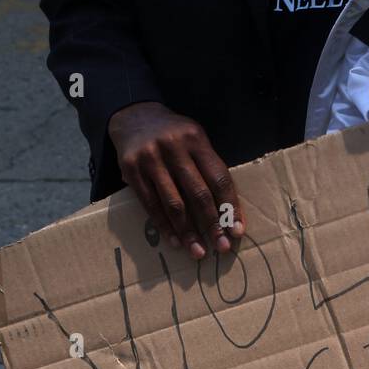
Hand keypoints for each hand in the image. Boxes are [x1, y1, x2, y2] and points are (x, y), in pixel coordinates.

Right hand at [109, 102, 243, 258]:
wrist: (133, 116)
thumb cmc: (173, 136)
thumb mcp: (194, 140)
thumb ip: (209, 168)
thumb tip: (228, 212)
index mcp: (195, 139)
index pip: (218, 178)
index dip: (230, 206)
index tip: (237, 230)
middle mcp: (173, 147)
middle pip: (198, 193)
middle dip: (213, 224)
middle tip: (222, 247)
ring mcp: (151, 159)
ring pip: (174, 204)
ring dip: (188, 232)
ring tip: (199, 252)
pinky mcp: (132, 170)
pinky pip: (151, 205)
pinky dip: (165, 226)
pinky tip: (175, 241)